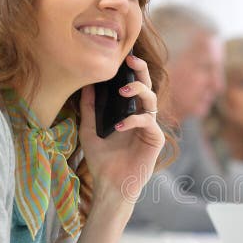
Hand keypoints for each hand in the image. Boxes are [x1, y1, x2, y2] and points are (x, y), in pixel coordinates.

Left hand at [78, 55, 164, 204]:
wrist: (110, 185)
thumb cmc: (101, 161)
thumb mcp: (89, 130)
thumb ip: (89, 108)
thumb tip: (86, 84)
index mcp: (130, 113)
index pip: (133, 87)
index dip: (131, 72)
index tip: (122, 57)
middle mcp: (143, 117)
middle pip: (147, 87)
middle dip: (141, 71)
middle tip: (131, 60)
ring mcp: (151, 128)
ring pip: (151, 101)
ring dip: (138, 91)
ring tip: (122, 91)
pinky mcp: (156, 139)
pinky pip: (148, 123)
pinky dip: (133, 121)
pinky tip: (119, 126)